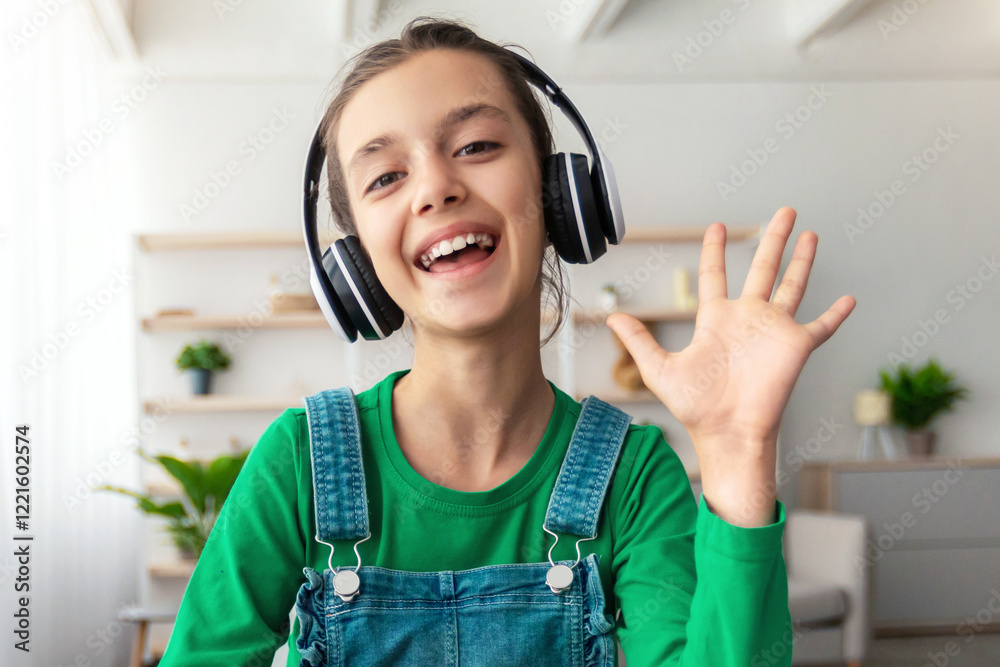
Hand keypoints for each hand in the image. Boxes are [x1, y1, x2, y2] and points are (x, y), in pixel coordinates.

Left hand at [606, 208, 855, 522]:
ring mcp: (773, 331)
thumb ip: (639, 341)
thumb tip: (611, 318)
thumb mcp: (659, 370)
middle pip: (763, 268)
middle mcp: (747, 319)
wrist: (728, 433)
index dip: (715, 251)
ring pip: (793, 285)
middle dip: (773, 239)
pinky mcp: (796, 347)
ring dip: (803, 261)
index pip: (716, 275)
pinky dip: (836, 314)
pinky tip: (850, 299)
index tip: (718, 227)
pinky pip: (821, 326)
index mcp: (716, 320)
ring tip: (810, 234)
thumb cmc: (696, 408)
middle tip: (784, 211)